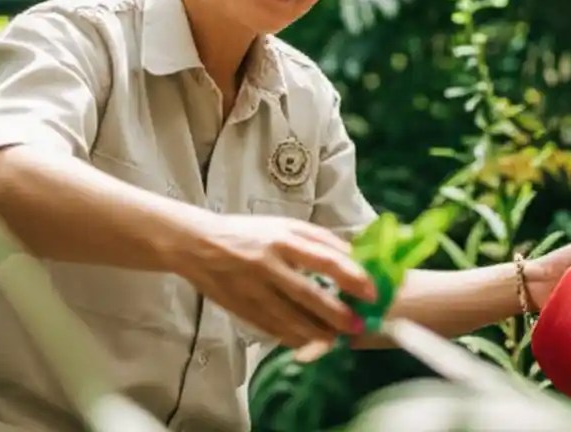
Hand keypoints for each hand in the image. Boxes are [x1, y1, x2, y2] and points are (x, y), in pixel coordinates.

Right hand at [174, 213, 375, 349]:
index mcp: (282, 239)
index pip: (325, 259)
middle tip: (357, 326)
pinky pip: (273, 328)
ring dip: (318, 332)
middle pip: (310, 295)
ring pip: (291, 319)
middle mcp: (269, 265)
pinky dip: (293, 338)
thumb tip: (352, 256)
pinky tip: (308, 343)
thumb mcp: (282, 226)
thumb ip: (317, 239)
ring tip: (337, 340)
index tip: (372, 292)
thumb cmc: (247, 233)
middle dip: (337, 315)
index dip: (351, 277)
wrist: (198, 245)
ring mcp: (254, 289)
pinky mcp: (242, 308)